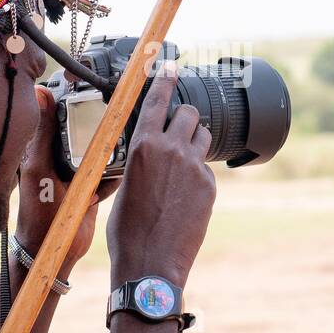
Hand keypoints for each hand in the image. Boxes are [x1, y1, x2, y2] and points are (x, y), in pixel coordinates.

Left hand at [16, 85, 116, 274]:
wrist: (53, 249)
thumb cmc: (39, 210)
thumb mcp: (40, 166)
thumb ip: (44, 131)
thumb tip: (40, 91)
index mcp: (49, 145)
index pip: (69, 114)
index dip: (83, 103)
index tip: (102, 90)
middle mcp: (66, 154)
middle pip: (93, 130)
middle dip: (106, 128)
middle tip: (119, 121)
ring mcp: (82, 170)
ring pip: (106, 150)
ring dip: (114, 153)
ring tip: (119, 152)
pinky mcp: (95, 186)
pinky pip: (113, 172)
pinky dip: (117, 176)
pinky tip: (114, 179)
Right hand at [106, 66, 215, 288]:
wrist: (151, 265)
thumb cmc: (128, 231)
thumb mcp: (124, 187)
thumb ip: (140, 163)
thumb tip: (149, 156)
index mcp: (142, 147)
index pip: (158, 101)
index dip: (165, 79)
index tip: (171, 67)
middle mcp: (171, 150)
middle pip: (188, 113)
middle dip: (184, 118)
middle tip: (178, 131)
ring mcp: (194, 168)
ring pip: (203, 137)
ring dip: (194, 142)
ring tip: (180, 167)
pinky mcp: (210, 186)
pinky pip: (206, 169)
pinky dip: (198, 176)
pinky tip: (184, 199)